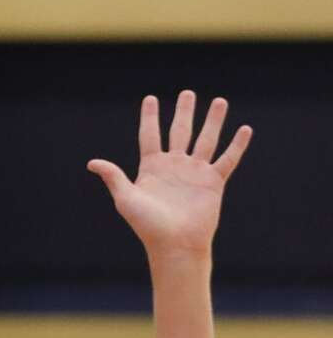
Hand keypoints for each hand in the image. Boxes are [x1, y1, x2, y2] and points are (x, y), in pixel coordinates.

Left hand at [88, 91, 251, 256]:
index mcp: (152, 168)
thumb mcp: (126, 199)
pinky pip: (227, 159)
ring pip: (206, 139)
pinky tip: (245, 129)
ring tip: (219, 101)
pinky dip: (237, 145)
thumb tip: (92, 163)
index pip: (150, 136)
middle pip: (180, 132)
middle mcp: (174, 166)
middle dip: (184, 112)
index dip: (149, 117)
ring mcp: (195, 172)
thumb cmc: (148, 225)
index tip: (150, 99)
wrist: (175, 244)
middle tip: (187, 93)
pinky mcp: (213, 182)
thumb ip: (114, 177)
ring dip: (213, 120)